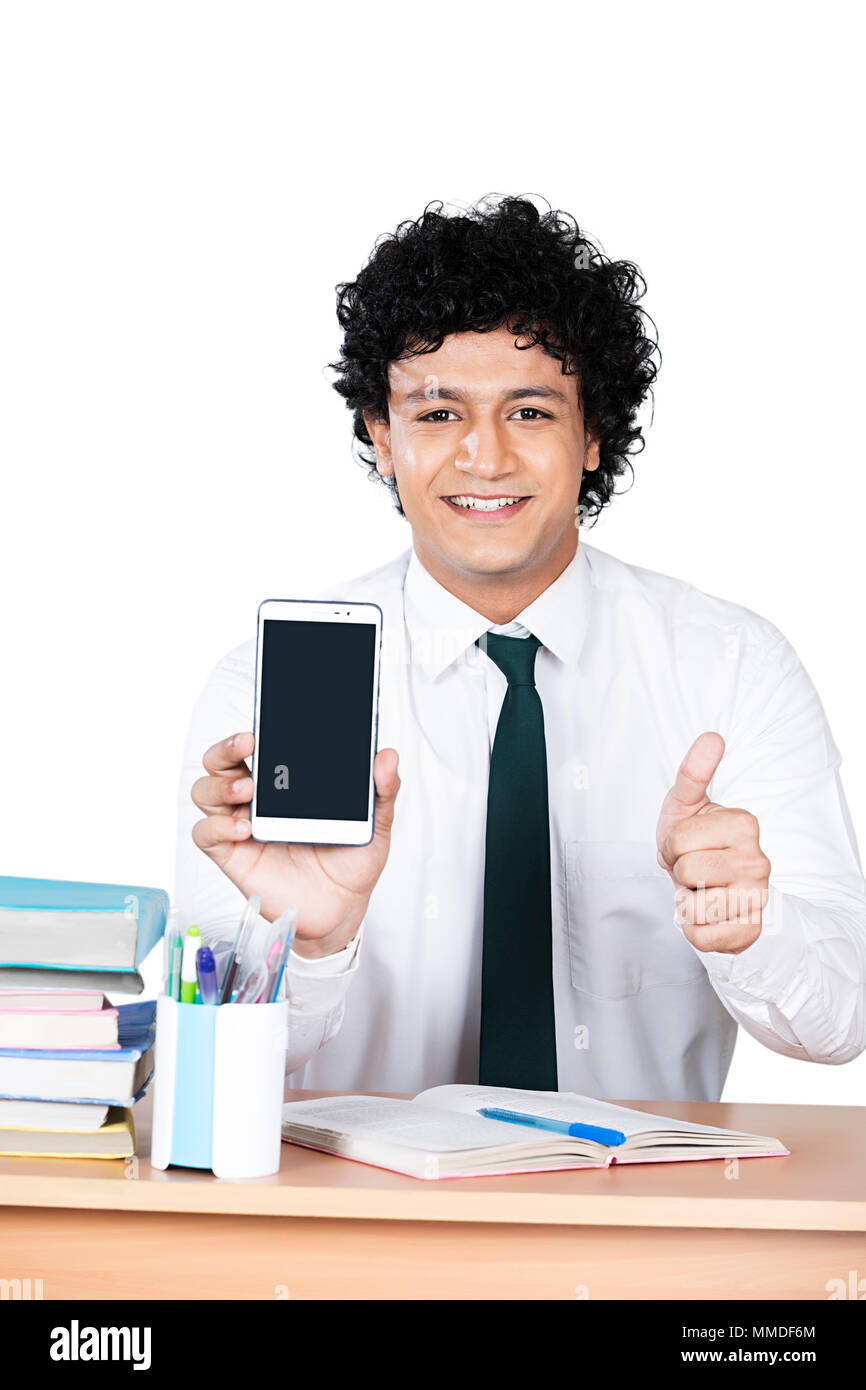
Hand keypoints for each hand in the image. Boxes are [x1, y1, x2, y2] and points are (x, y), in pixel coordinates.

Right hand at [191, 732, 399, 957]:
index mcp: (285, 784)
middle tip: (249, 745)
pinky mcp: (233, 855)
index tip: (262, 727)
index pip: (255, 747)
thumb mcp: (376, 823)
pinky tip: (244, 828)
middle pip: (220, 762)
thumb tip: (388, 756)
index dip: (250, 733)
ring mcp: (241, 826)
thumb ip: (382, 789)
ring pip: (205, 792)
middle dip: (226, 748)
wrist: (344, 907)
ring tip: (248, 790)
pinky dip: (217, 826)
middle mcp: (257, 800)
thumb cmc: (352, 861)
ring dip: (220, 785)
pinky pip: (206, 834)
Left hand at [656, 731, 770, 953]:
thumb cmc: (696, 842)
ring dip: (688, 901)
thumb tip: (712, 737)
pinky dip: (693, 928)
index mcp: (745, 824)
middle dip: (679, 872)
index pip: (678, 840)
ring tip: (702, 890)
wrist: (712, 887)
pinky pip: (701, 936)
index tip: (687, 845)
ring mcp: (758, 897)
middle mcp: (759, 861)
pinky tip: (708, 914)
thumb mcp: (686, 805)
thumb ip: (694, 772)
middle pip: (686, 871)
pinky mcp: (751, 930)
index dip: (671, 846)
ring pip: (694, 906)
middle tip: (695, 869)